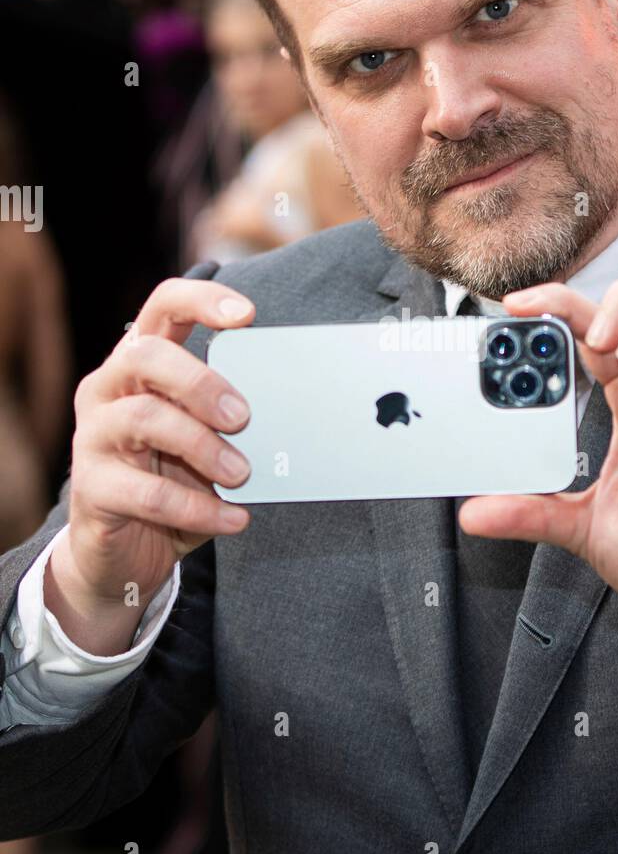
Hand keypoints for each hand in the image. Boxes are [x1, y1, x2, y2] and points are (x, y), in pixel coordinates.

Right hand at [53, 278, 255, 632]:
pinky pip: (148, 493)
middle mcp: (107, 390)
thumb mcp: (204, 442)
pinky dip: (200, 508)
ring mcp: (92, 437)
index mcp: (139, 365)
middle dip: (201, 382)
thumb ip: (230, 420)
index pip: (162, 307)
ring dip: (204, 446)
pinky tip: (235, 518)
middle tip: (243, 417)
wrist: (122, 552)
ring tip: (242, 475)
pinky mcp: (92, 489)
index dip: (201, 301)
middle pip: (146, 356)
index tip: (246, 315)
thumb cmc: (170, 482)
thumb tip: (291, 416)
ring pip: (144, 417)